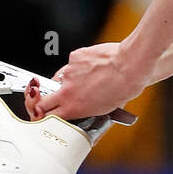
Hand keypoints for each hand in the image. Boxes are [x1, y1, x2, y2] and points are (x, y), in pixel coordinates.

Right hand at [25, 42, 143, 120]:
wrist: (130, 66)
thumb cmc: (124, 88)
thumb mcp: (105, 109)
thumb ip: (87, 109)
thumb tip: (85, 109)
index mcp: (73, 108)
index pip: (48, 116)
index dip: (45, 116)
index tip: (45, 115)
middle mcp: (66, 91)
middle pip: (42, 100)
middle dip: (42, 101)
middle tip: (48, 100)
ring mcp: (69, 73)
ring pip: (62, 78)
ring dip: (71, 80)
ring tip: (90, 80)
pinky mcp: (74, 57)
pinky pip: (73, 63)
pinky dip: (81, 66)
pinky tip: (94, 67)